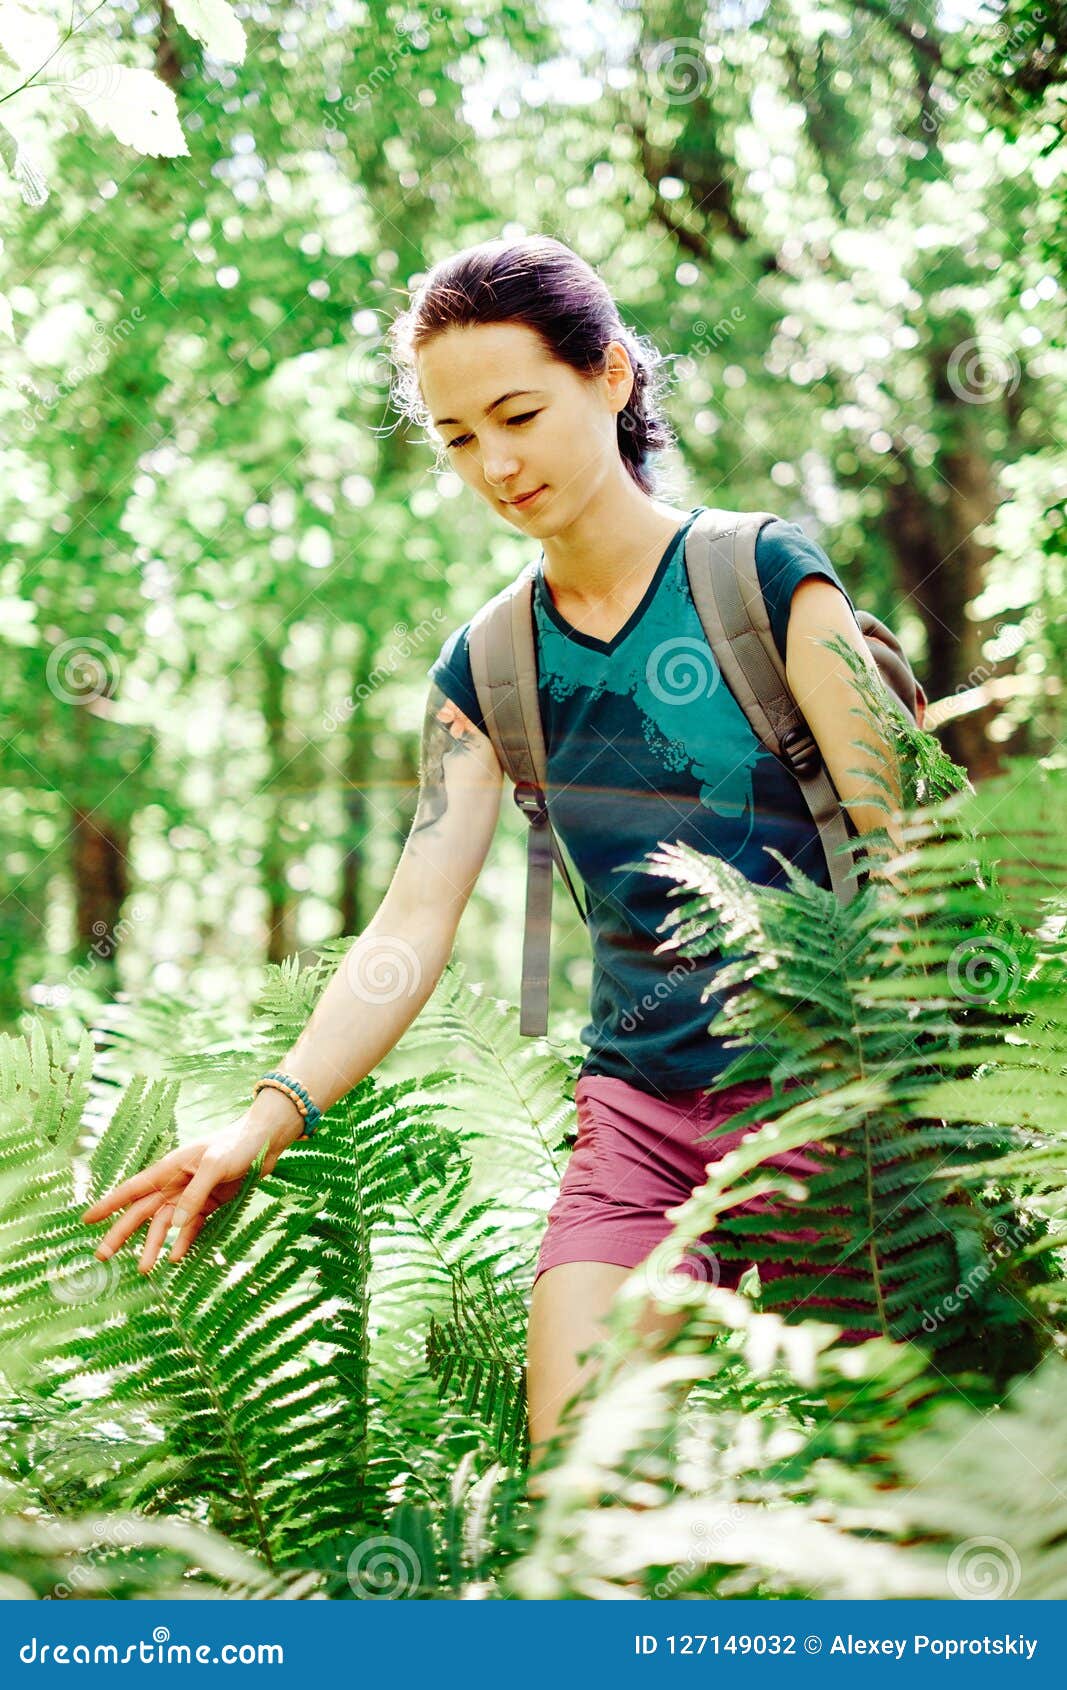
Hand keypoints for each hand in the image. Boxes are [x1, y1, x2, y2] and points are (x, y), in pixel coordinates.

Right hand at [80, 1109, 297, 1273]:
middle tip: (102, 1256)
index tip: (86, 1219)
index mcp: (169, 1168)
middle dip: (121, 1233)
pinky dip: (182, 1242)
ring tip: (144, 1270)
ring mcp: (191, 1195)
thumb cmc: (236, 1145)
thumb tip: (174, 1225)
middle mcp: (175, 1184)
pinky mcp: (209, 1204)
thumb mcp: (215, 1165)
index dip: (108, 1204)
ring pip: (164, 1225)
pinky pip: (190, 1227)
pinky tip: (175, 1258)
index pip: (132, 1189)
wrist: (265, 1141)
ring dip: (153, 1245)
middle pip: (142, 1212)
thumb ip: (195, 1194)